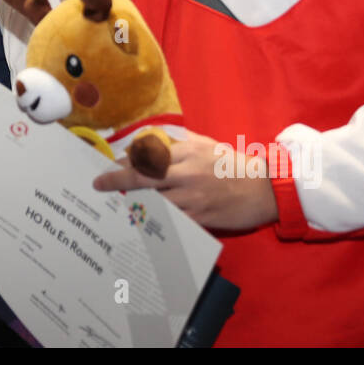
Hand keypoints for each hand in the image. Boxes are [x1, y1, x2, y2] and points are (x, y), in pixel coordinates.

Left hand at [92, 132, 279, 230]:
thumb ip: (179, 141)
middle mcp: (186, 172)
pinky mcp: (199, 217)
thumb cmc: (232, 164)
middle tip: (99, 185)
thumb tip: (152, 141)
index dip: (126, 160)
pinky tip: (140, 223)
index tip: (110, 164)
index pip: (148, 154)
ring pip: (152, 200)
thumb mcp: (206, 144)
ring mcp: (192, 196)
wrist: (264, 188)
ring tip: (115, 205)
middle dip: (118, 180)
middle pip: (144, 176)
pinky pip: (170, 220)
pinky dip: (154, 221)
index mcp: (187, 152)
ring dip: (132, 203)